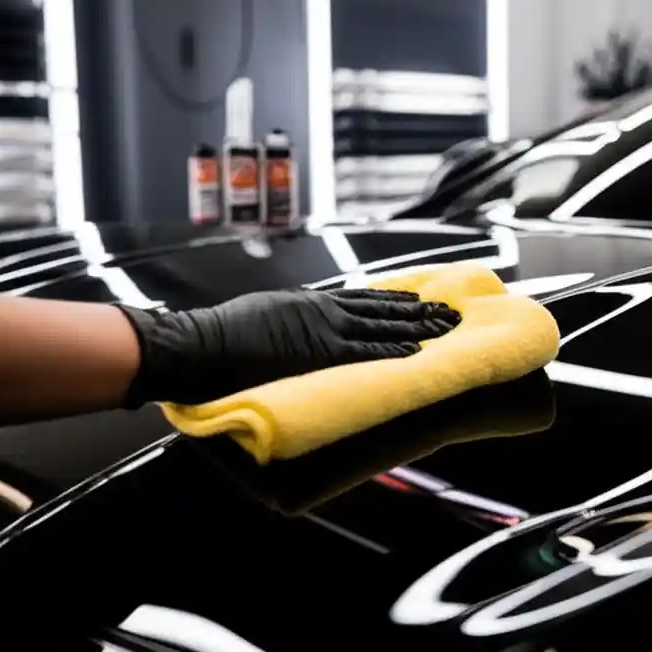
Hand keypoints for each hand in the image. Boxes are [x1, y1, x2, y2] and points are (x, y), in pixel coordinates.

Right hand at [117, 289, 459, 405]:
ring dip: (417, 327)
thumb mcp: (262, 314)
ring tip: (446, 327)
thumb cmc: (222, 336)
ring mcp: (323, 330)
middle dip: (418, 311)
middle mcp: (322, 311)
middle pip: (382, 309)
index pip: (362, 299)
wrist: (203, 345)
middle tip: (448, 312)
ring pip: (382, 325)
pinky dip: (393, 349)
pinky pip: (365, 351)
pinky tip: (417, 350)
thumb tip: (294, 329)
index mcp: (309, 302)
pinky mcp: (320, 352)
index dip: (394, 300)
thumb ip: (287, 320)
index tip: (418, 300)